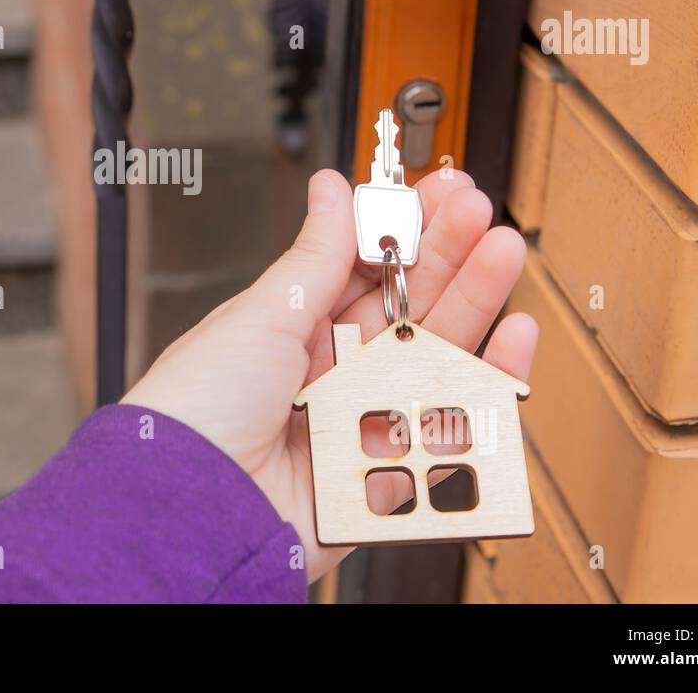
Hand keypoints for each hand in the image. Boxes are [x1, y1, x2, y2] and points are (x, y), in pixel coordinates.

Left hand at [122, 168, 537, 582]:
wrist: (188, 508)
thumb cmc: (198, 410)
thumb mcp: (259, 317)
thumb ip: (313, 258)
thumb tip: (332, 189)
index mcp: (289, 333)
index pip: (361, 272)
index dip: (403, 233)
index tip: (441, 195)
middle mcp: (325, 376)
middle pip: (404, 310)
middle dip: (449, 258)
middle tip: (484, 215)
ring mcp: (355, 424)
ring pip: (432, 361)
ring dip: (473, 306)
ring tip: (503, 254)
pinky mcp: (381, 479)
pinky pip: (445, 433)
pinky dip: (484, 387)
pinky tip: (509, 341)